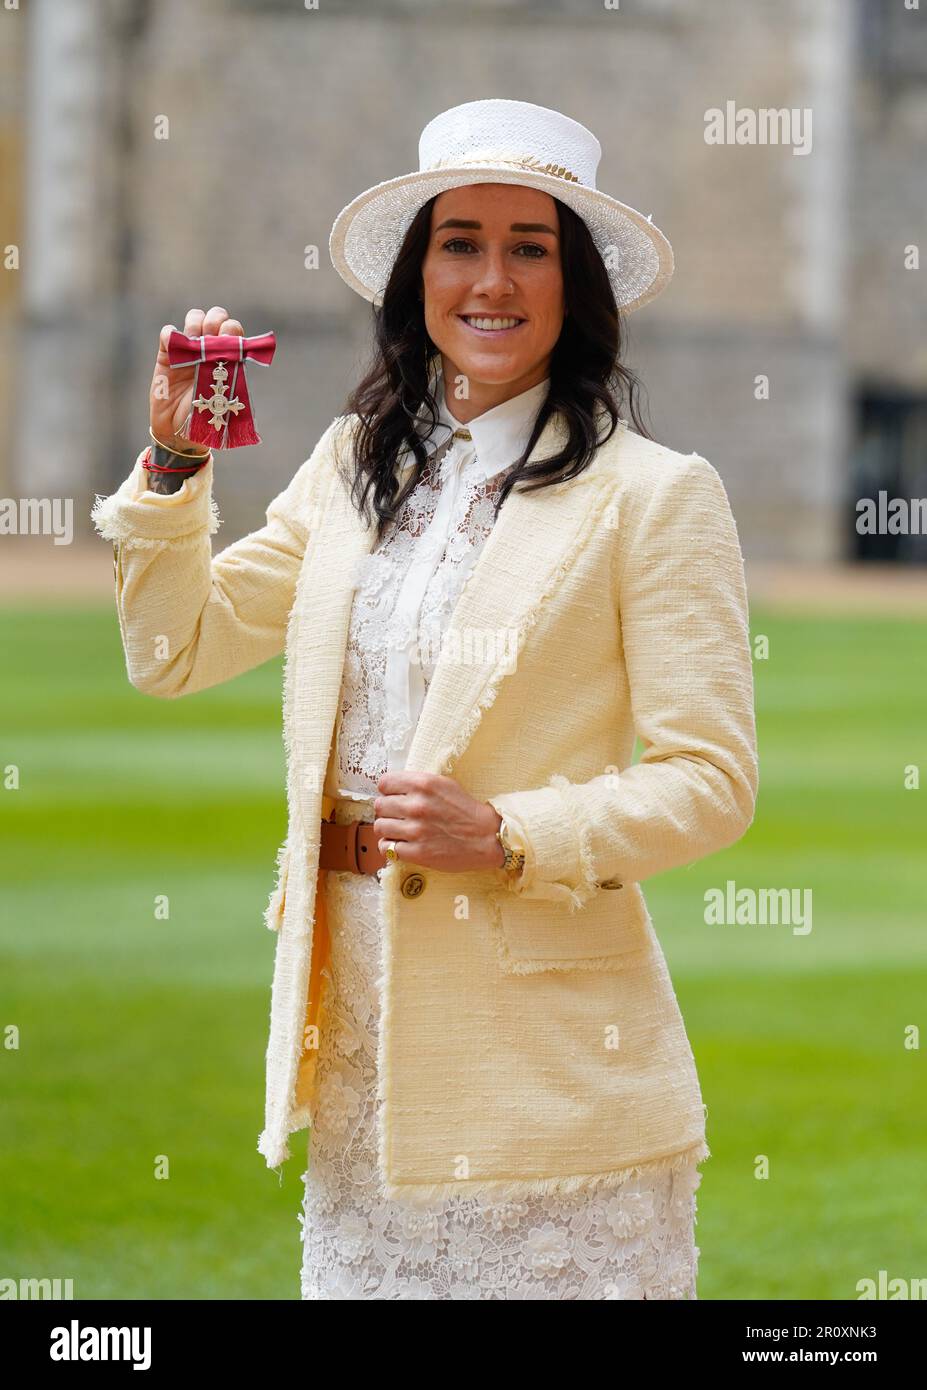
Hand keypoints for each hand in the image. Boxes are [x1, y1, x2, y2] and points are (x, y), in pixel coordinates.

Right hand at [150, 306, 244, 449]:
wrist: (180, 431)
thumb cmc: (207, 417)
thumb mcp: (224, 397)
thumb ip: (231, 375)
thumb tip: (238, 354)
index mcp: (228, 357)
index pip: (233, 329)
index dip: (231, 330)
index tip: (228, 343)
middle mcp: (210, 349)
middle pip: (216, 316)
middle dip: (215, 321)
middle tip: (211, 339)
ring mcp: (188, 349)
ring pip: (195, 317)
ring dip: (195, 324)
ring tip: (193, 344)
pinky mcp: (167, 354)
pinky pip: (168, 332)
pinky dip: (171, 334)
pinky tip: (173, 350)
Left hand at [374, 771, 505, 872]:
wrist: (487, 837)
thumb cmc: (466, 810)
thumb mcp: (444, 784)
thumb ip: (418, 784)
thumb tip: (392, 788)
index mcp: (423, 784)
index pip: (384, 783)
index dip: (387, 791)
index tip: (394, 797)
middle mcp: (417, 806)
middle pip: (379, 805)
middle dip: (387, 811)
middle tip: (398, 816)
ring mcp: (416, 830)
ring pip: (379, 827)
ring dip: (387, 829)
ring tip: (399, 831)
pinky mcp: (417, 852)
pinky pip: (386, 848)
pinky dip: (390, 847)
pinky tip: (400, 844)